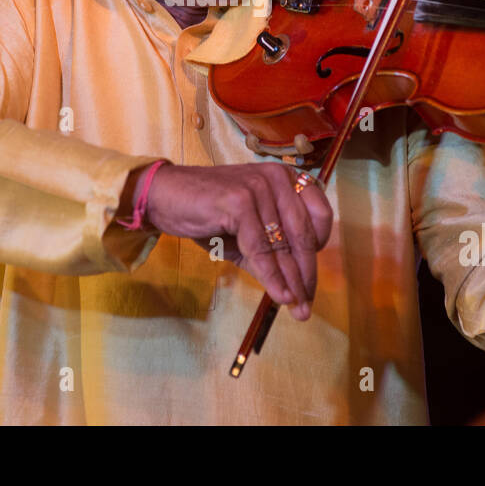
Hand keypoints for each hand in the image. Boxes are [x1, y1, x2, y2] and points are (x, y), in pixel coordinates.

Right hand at [134, 162, 332, 320]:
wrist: (165, 198)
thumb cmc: (207, 214)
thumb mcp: (246, 235)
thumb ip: (271, 255)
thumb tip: (295, 292)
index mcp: (285, 178)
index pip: (319, 215)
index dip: (319, 248)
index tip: (311, 277)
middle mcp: (277, 177)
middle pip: (303, 233)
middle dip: (306, 274)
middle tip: (307, 306)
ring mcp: (259, 186)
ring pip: (282, 244)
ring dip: (291, 281)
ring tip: (297, 309)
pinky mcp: (240, 200)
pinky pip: (260, 248)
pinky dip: (271, 276)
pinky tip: (279, 295)